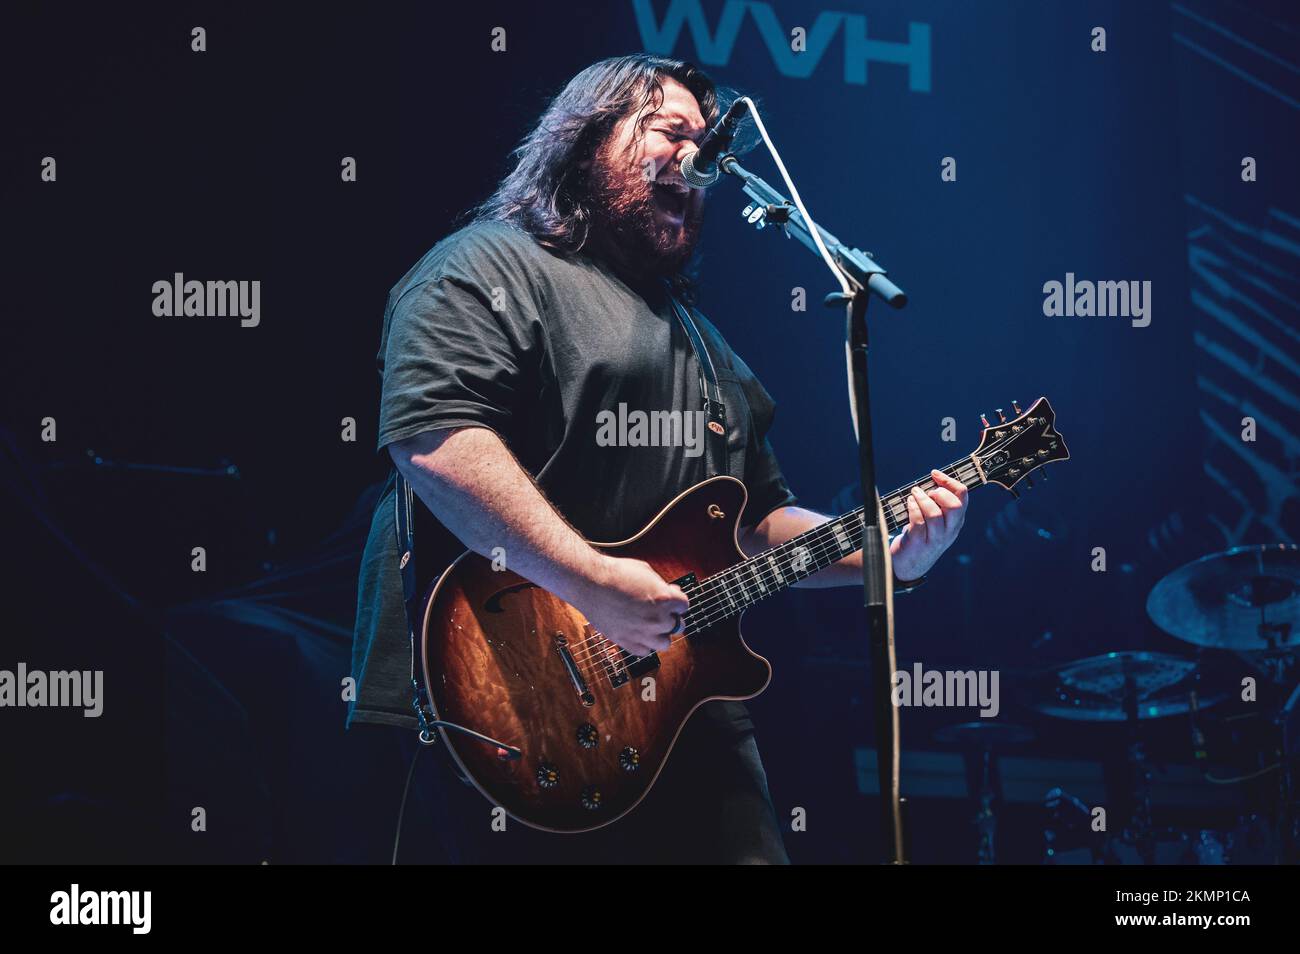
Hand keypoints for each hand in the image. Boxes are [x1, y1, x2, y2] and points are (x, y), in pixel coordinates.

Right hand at [573, 555, 688, 656]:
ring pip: (664, 643)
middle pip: (678, 626)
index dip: (676, 602)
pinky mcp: (627, 642)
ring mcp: (642, 633)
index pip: (684, 606)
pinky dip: (643, 644)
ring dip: (660, 634)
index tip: (669, 601)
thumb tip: (671, 594)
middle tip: (658, 612)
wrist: (589, 583)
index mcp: (665, 599)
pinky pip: (644, 651)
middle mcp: (657, 619)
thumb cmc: (615, 574)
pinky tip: (637, 632)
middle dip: (670, 617)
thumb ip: (662, 587)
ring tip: (650, 626)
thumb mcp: (646, 572)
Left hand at [889, 469, 967, 581]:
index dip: (950, 481)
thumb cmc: (921, 536)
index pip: (963, 497)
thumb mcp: (935, 522)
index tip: (935, 474)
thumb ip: (937, 503)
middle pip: (955, 507)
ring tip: (914, 494)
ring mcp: (935, 539)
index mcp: (956, 522)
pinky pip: (918, 522)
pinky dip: (913, 508)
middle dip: (940, 492)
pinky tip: (909, 503)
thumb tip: (930, 479)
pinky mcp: (919, 543)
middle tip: (927, 491)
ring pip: (935, 514)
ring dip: (922, 499)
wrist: (909, 565)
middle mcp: (949, 531)